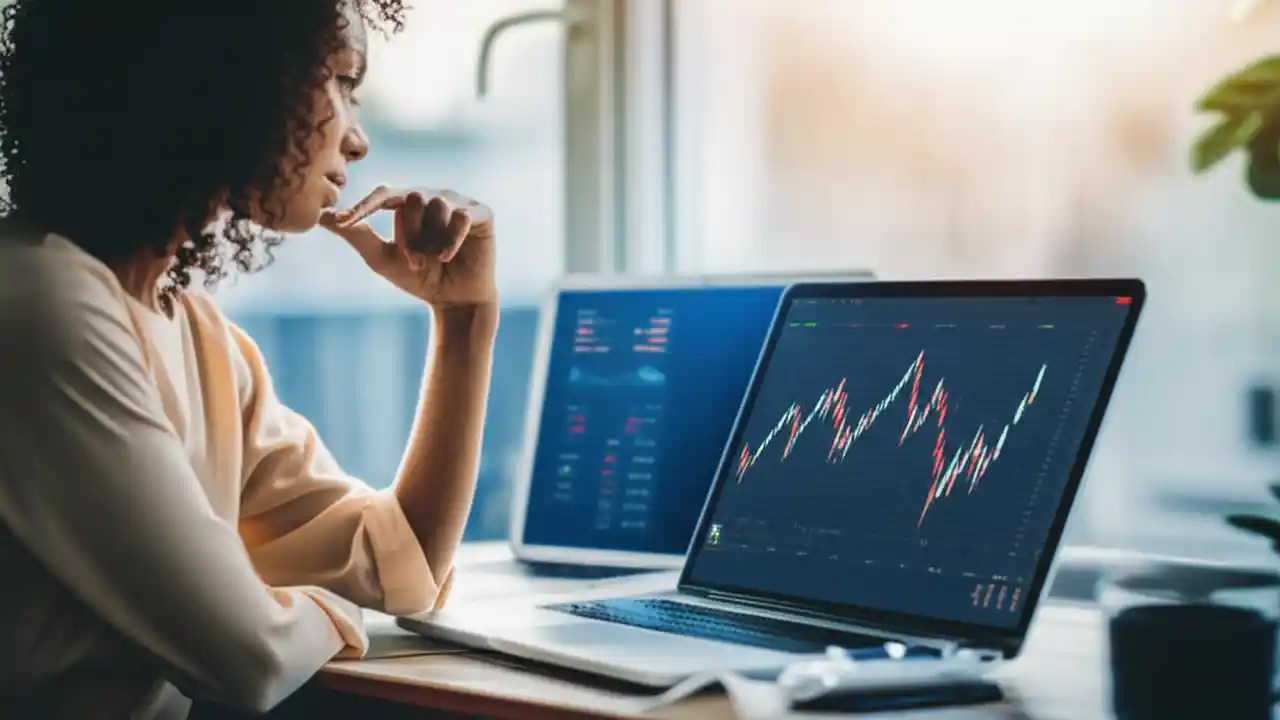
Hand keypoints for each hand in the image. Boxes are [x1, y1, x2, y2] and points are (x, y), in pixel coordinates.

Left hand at [319, 186, 496, 307]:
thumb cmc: (420, 279)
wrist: (455, 301)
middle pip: (411, 198)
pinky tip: (447, 256)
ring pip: (435, 206)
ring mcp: (458, 202)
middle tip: (414, 262)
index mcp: (407, 203)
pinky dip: (450, 239)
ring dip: (429, 240)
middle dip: (409, 233)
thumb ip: (356, 235)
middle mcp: (432, 196)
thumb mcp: (382, 258)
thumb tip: (321, 216)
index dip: (364, 206)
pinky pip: (460, 217)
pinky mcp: (480, 213)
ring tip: (432, 261)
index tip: (344, 223)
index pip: (383, 194)